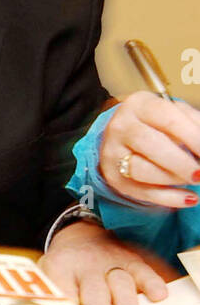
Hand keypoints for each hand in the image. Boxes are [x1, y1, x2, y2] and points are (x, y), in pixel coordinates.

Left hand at [42, 220, 173, 304]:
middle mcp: (86, 266)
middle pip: (94, 290)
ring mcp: (111, 262)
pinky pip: (144, 271)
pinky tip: (158, 296)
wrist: (81, 236)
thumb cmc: (66, 271)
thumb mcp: (49, 280)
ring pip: (120, 280)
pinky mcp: (133, 261)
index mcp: (59, 270)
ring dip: (126, 300)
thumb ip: (55, 304)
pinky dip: (152, 283)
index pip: (62, 293)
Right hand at [99, 92, 199, 207]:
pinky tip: (189, 197)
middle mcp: (121, 127)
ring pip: (142, 170)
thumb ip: (195, 124)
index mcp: (139, 105)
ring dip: (174, 179)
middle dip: (181, 162)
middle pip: (151, 145)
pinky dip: (169, 198)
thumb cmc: (156, 124)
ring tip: (194, 179)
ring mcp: (113, 153)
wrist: (123, 136)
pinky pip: (142, 192)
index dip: (192, 137)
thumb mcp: (175, 113)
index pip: (168, 119)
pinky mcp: (114, 177)